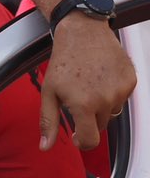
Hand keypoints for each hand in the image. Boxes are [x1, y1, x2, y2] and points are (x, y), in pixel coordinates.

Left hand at [40, 16, 136, 150]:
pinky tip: (100, 76)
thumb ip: (48, 121)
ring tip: (88, 83)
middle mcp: (105, 100)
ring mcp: (121, 91)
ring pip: (112, 111)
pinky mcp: (131, 81)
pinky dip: (112, 91)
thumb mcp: (49, 91)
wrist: (82, 30)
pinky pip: (122, 97)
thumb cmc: (63, 60)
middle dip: (89, 117)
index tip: (78, 136)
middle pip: (100, 125)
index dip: (83, 141)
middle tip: (77, 96)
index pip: (90, 140)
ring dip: (101, 104)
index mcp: (84, 105)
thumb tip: (45, 146)